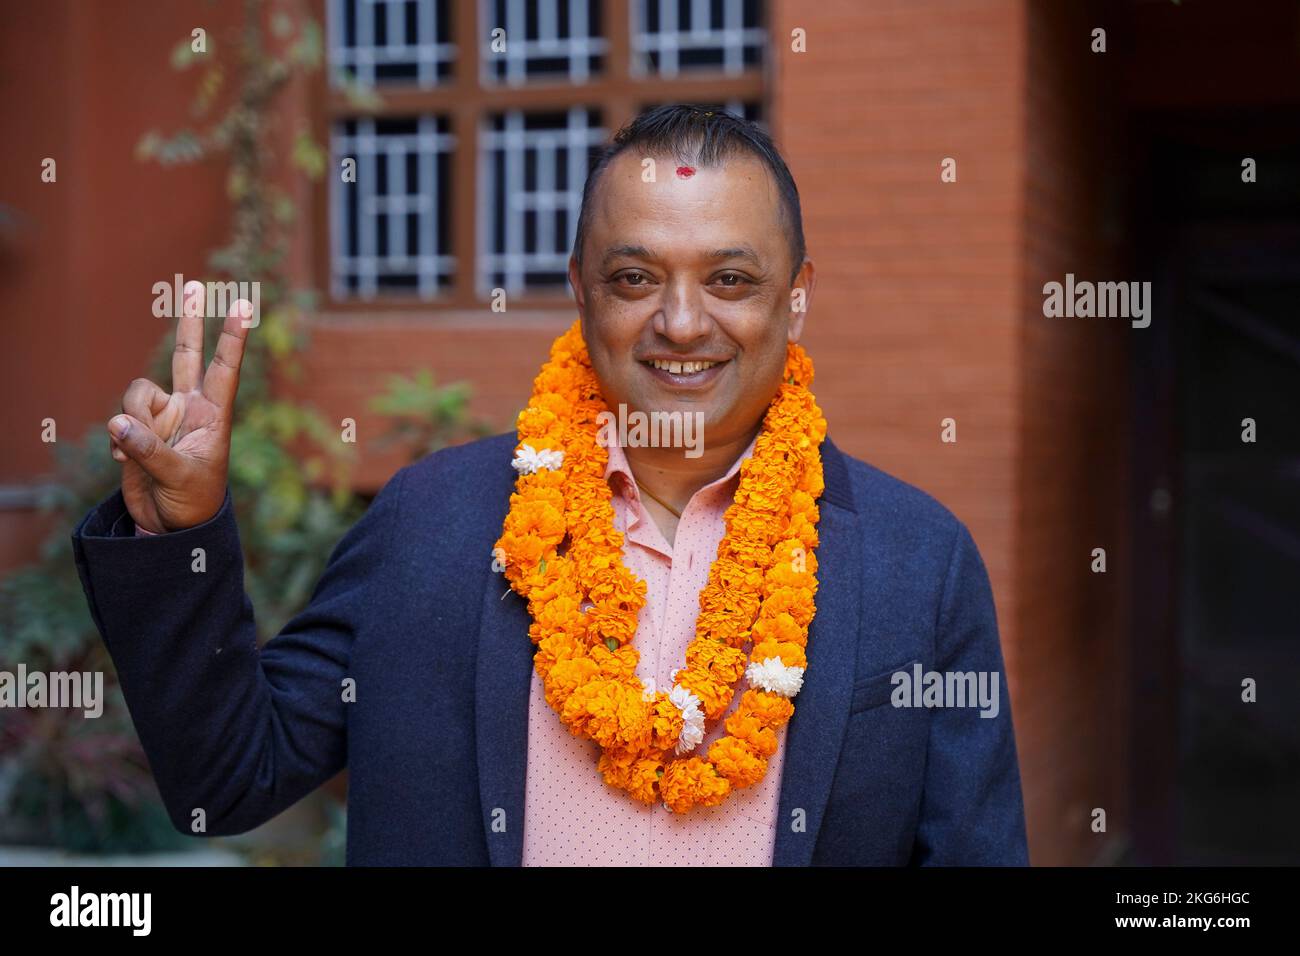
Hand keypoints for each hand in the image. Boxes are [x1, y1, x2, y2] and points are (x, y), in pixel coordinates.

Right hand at [109, 281, 251, 532]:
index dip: (232, 339)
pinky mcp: (138, 429)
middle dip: (189, 322)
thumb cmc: (192, 502)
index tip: (244, 307)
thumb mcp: (178, 477)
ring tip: (139, 451)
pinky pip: (119, 418)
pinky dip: (119, 440)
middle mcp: (189, 408)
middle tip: (194, 285)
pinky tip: (127, 463)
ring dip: (134, 419)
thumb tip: (118, 422)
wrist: (170, 525)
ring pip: (138, 392)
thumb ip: (149, 450)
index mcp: (214, 416)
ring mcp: (163, 417)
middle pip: (187, 355)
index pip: (224, 370)